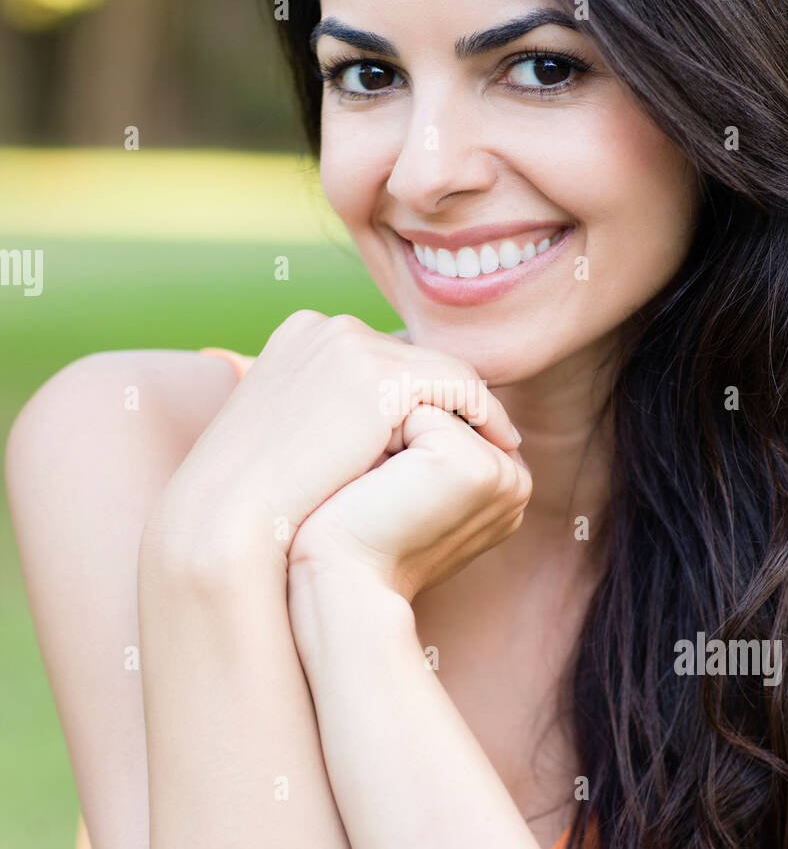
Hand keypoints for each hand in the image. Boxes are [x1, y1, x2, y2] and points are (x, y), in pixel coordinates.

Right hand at [143, 313, 521, 569]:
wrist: (226, 521)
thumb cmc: (252, 500)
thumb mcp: (284, 442)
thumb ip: (324, 420)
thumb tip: (365, 435)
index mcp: (298, 337)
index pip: (378, 354)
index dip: (415, 394)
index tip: (440, 429)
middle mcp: (323, 326)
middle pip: (410, 356)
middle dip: (444, 397)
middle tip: (482, 434)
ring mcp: (349, 344)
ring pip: (440, 369)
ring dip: (469, 406)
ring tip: (498, 442)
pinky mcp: (377, 374)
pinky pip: (458, 386)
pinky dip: (483, 412)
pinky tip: (500, 443)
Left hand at [287, 403, 531, 602]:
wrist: (340, 578)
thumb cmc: (357, 530)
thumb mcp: (401, 478)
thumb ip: (424, 439)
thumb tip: (409, 394)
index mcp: (507, 484)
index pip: (458, 415)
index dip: (406, 430)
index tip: (380, 478)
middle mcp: (516, 481)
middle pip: (450, 401)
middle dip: (402, 425)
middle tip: (374, 484)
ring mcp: (503, 474)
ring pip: (437, 400)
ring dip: (393, 429)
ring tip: (375, 485)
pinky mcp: (473, 467)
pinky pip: (420, 409)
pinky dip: (384, 436)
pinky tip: (375, 485)